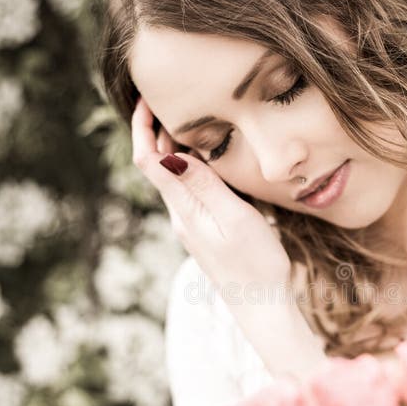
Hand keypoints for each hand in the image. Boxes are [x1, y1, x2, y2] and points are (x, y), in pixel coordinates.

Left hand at [131, 96, 292, 298]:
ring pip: (173, 177)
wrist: (263, 307)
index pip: (148, 160)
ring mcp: (192, 224)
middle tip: (169, 98)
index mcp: (184, 209)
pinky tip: (210, 159)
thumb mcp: (235, 219)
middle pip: (156, 165)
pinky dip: (192, 166)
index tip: (147, 98)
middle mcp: (181, 215)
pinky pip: (190, 190)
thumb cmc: (256, 265)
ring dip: (174, 147)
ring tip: (189, 119)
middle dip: (156, 130)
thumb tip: (169, 152)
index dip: (142, 127)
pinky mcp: (205, 230)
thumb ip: (204, 185)